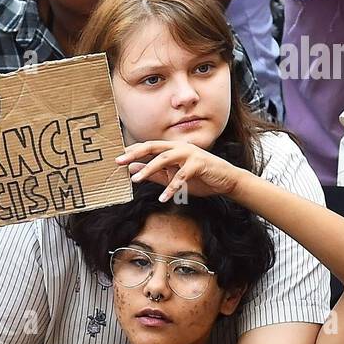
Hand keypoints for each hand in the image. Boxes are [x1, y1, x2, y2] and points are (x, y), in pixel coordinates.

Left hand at [117, 140, 245, 200]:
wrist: (226, 180)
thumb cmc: (200, 178)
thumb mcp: (173, 177)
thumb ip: (154, 173)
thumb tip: (133, 169)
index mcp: (172, 148)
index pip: (148, 146)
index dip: (132, 151)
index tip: (117, 158)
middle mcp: (180, 147)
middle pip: (153, 146)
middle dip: (135, 153)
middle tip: (119, 161)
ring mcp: (190, 153)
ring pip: (165, 158)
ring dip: (149, 169)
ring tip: (136, 179)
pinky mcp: (199, 163)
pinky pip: (182, 175)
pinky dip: (172, 187)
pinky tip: (163, 197)